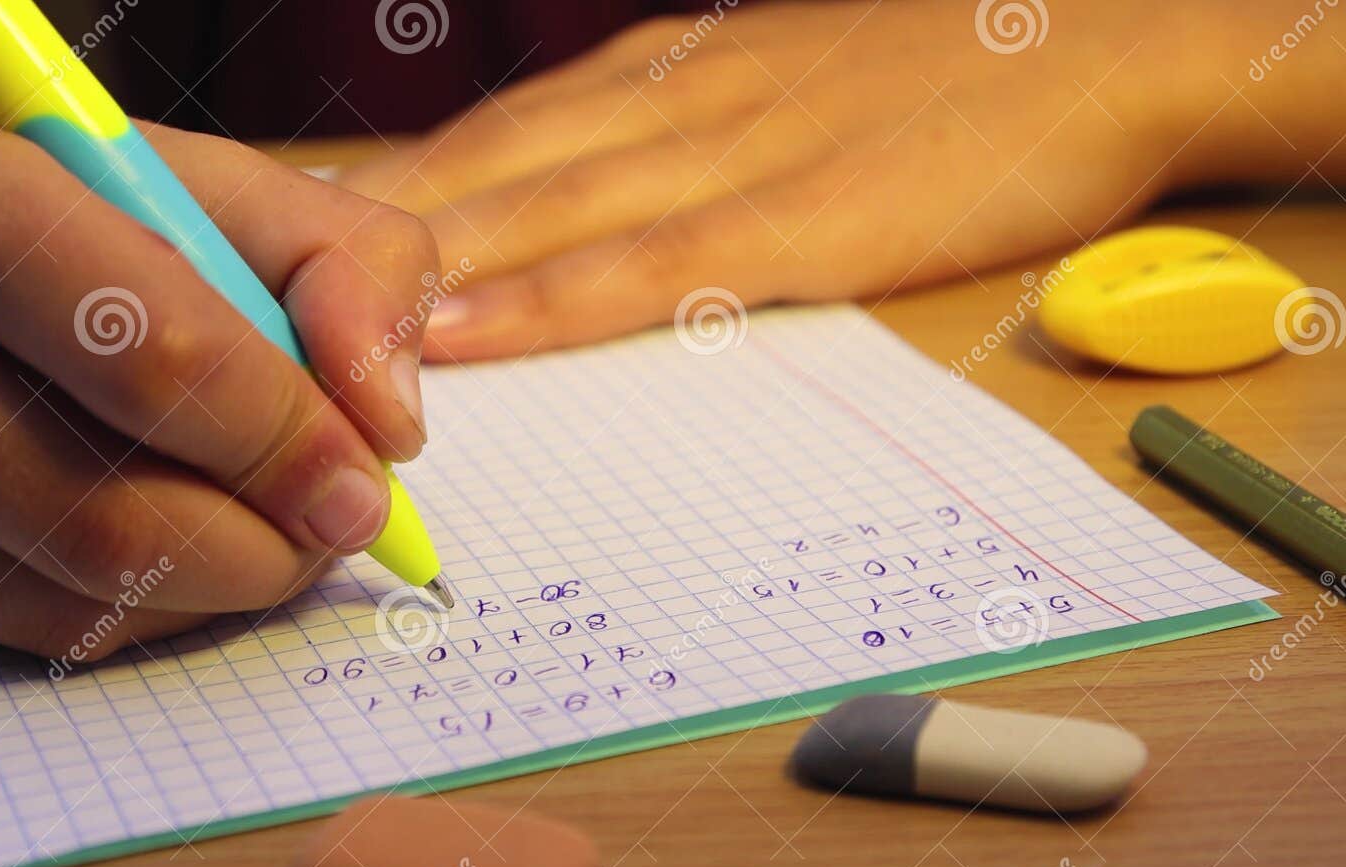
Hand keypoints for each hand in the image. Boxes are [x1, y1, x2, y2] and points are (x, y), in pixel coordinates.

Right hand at [0, 69, 437, 660]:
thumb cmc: (42, 203)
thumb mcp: (204, 182)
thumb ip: (342, 263)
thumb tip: (389, 424)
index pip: (154, 361)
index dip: (287, 442)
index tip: (365, 483)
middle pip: (112, 522)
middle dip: (266, 547)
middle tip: (328, 524)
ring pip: (72, 605)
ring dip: (213, 593)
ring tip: (259, 527)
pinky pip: (24, 635)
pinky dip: (136, 614)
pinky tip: (161, 544)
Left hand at [341, 0, 1345, 360]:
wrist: (1097, 48)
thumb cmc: (932, 78)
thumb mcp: (774, 78)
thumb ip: (672, 134)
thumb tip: (572, 201)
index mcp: (663, 73)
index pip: (493, 133)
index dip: (384, 188)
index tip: (286, 234)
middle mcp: (669, 102)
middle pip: (483, 168)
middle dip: (361, 233)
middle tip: (248, 283)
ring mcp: (731, 156)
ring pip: (536, 212)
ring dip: (413, 268)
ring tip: (308, 318)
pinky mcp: (802, 221)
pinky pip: (645, 270)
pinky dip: (545, 305)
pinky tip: (466, 340)